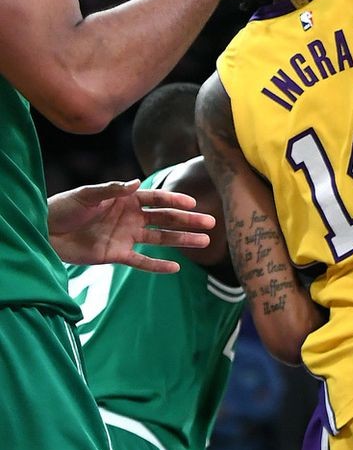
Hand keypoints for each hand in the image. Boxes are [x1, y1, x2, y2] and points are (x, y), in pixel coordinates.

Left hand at [48, 182, 214, 274]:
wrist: (44, 233)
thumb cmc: (63, 207)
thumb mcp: (86, 195)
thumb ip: (112, 190)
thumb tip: (137, 182)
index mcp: (125, 199)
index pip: (156, 199)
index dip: (175, 201)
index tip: (193, 204)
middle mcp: (130, 217)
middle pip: (165, 219)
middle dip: (187, 221)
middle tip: (210, 223)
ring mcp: (126, 237)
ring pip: (160, 238)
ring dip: (181, 240)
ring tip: (203, 242)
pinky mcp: (116, 255)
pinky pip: (141, 261)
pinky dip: (157, 265)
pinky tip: (175, 267)